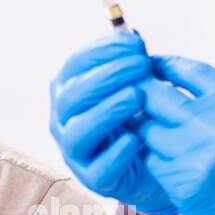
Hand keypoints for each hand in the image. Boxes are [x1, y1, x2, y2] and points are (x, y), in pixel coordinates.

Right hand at [49, 32, 177, 214]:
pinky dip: (116, 153)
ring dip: (108, 111)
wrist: (150, 163)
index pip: (75, 66)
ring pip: (79, 132)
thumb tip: (132, 36)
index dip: (103, 51)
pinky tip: (136, 139)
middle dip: (108, 77)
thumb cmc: (135, 117)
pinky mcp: (93, 179)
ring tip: (137, 97)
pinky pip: (99, 168)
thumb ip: (128, 62)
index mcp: (69, 91)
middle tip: (142, 65)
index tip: (135, 43)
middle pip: (73, 96)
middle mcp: (63, 120)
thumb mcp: (132, 85)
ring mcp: (75, 151)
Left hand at [138, 56, 214, 214]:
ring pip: (148, 130)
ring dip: (145, 134)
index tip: (150, 66)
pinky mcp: (184, 184)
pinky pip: (152, 162)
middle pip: (159, 96)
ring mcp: (199, 154)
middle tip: (132, 100)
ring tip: (151, 139)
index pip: (190, 71)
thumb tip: (180, 88)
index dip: (165, 66)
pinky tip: (165, 168)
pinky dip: (153, 163)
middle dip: (142, 97)